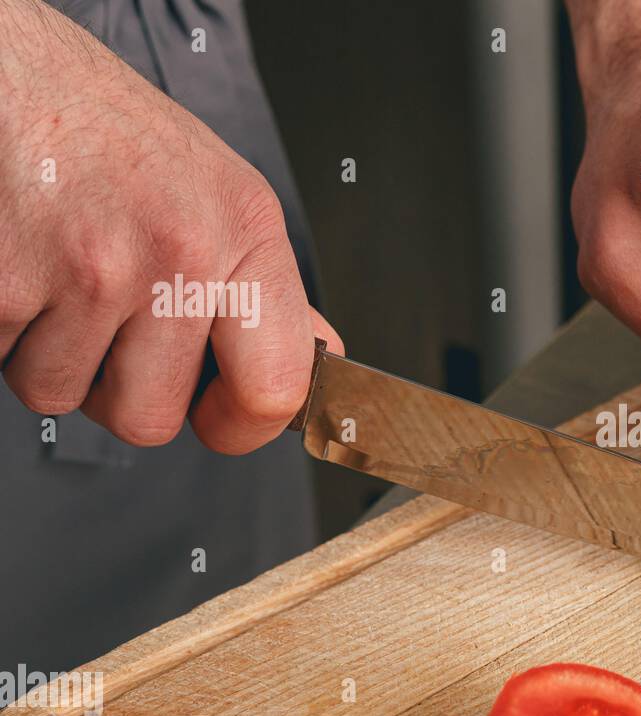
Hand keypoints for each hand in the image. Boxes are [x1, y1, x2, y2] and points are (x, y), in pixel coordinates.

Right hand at [0, 0, 341, 453]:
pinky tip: (22, 268)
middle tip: (108, 329)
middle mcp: (180, 252)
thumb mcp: (220, 195)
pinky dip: (2, 330)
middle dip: (118, 391)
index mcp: (245, 234)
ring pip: (62, 393)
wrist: (10, 70)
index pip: (275, 386)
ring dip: (51, 356)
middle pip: (151, 418)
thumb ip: (265, 287)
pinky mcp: (8, 279)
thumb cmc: (111, 133)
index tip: (221, 421)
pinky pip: (2, 360)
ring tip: (57, 281)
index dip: (242, 427)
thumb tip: (317, 354)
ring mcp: (93, 268)